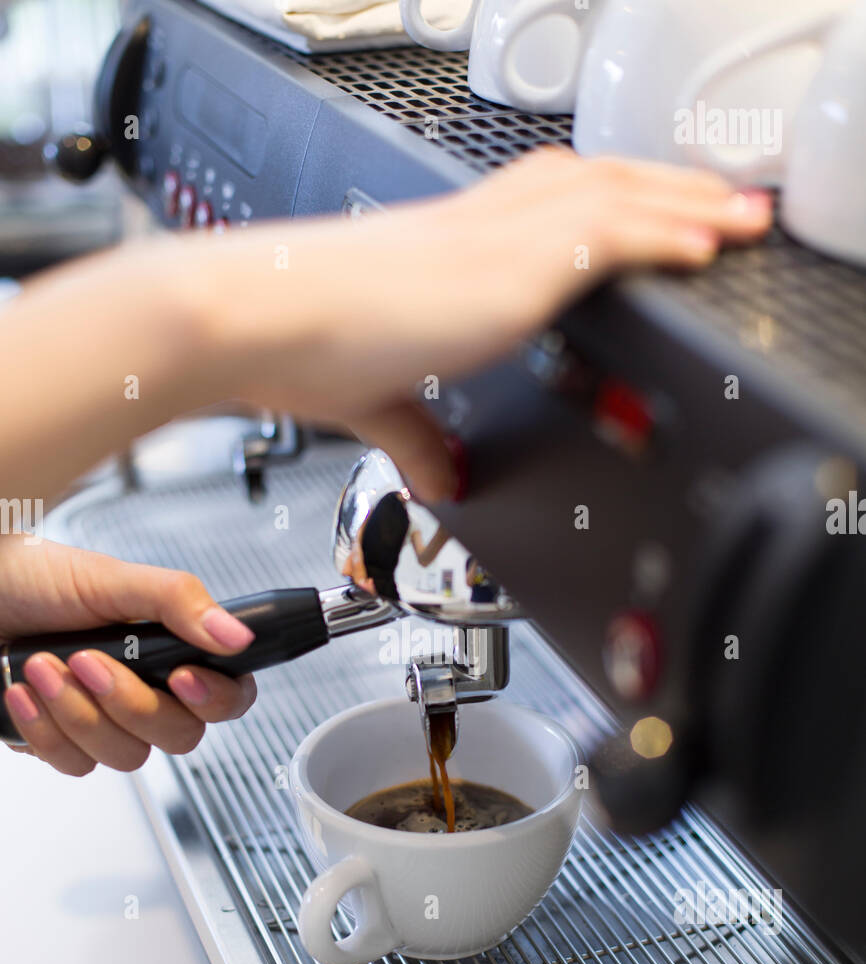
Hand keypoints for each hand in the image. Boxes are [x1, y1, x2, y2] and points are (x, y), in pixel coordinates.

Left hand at [0, 537, 256, 775]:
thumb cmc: (34, 579)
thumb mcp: (111, 579)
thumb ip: (178, 601)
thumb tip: (236, 636)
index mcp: (170, 649)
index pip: (227, 695)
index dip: (215, 698)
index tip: (181, 677)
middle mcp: (146, 689)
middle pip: (179, 735)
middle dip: (128, 702)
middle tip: (88, 661)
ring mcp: (107, 720)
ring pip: (125, 756)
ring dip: (78, 713)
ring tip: (41, 666)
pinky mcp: (65, 742)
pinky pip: (75, 765)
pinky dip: (45, 730)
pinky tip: (24, 692)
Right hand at [207, 147, 772, 498]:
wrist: (252, 323)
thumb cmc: (290, 348)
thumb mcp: (376, 402)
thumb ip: (420, 438)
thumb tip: (442, 475)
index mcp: (447, 249)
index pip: (546, 207)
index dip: (605, 205)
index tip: (647, 216)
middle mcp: (476, 228)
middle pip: (594, 184)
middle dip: (662, 192)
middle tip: (717, 203)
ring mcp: (494, 240)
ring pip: (615, 195)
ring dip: (685, 204)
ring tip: (738, 217)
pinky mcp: (505, 263)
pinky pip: (610, 231)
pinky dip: (664, 234)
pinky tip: (704, 244)